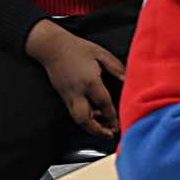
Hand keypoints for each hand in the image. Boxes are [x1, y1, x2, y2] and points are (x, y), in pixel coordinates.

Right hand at [25, 20, 124, 138]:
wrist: (52, 46)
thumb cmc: (77, 48)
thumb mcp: (101, 54)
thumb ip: (117, 68)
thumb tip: (128, 81)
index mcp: (89, 81)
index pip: (103, 103)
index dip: (112, 116)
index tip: (119, 124)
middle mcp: (76, 92)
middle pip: (84, 118)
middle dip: (97, 130)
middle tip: (109, 134)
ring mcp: (67, 95)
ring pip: (77, 118)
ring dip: (90, 127)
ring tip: (104, 129)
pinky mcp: (63, 95)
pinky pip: (73, 111)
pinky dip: (84, 117)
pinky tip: (94, 114)